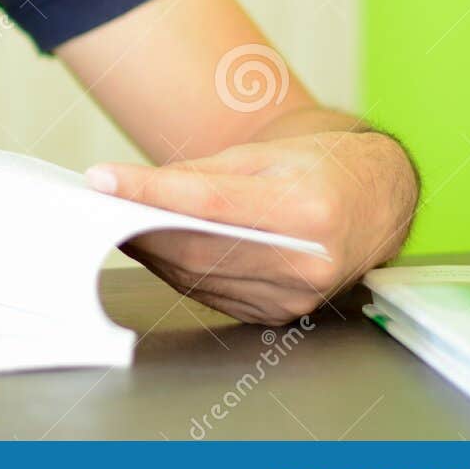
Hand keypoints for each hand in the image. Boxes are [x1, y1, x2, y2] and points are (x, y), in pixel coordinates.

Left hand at [84, 132, 417, 324]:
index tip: (102, 180)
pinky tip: (153, 247)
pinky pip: (209, 293)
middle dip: (138, 226)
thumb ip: (202, 174)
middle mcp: (305, 261)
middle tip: (97, 205)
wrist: (372, 205)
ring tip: (115, 222)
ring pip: (197, 277)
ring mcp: (293, 296)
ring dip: (149, 251)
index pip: (210, 202)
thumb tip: (137, 187)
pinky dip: (174, 270)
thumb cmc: (319, 170)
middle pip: (198, 248)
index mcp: (307, 209)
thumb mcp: (265, 155)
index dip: (150, 192)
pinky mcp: (278, 313)